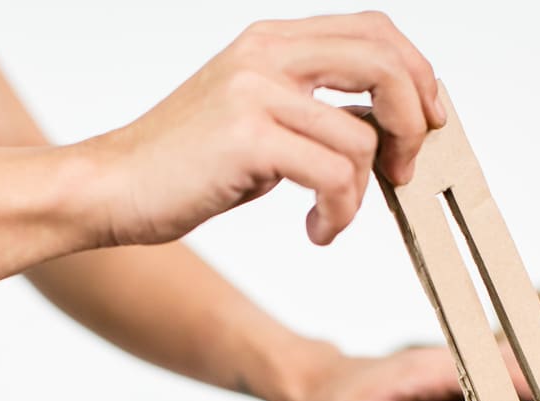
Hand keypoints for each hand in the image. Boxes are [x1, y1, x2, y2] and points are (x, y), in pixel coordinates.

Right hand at [83, 12, 444, 247]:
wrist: (112, 188)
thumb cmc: (183, 165)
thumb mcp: (256, 120)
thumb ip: (313, 111)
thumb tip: (386, 128)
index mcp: (269, 41)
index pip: (374, 30)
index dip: (417, 72)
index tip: (427, 121)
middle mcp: (265, 54)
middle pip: (386, 63)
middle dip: (415, 122)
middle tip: (404, 171)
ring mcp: (255, 92)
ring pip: (363, 137)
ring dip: (363, 192)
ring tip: (332, 216)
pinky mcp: (248, 138)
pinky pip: (335, 175)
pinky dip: (340, 213)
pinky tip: (318, 230)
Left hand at [291, 344, 539, 400]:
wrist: (317, 382)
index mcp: (428, 368)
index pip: (492, 374)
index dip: (533, 388)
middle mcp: (446, 357)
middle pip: (515, 362)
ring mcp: (452, 361)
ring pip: (515, 360)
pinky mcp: (453, 372)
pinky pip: (503, 368)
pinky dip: (537, 372)